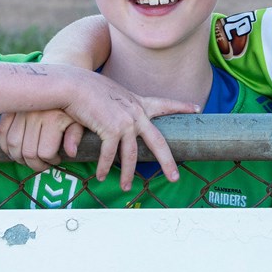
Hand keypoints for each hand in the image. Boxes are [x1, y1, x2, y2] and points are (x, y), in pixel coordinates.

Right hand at [0, 109, 83, 173]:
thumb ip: (76, 136)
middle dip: (35, 164)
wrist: (62, 83)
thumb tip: (71, 153)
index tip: (56, 160)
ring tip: (30, 159)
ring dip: (19, 157)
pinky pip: (2, 131)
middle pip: (27, 152)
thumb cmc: (74, 105)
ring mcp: (20, 110)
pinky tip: (15, 150)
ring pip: (12, 144)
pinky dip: (5, 145)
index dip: (51, 161)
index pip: (45, 153)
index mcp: (54, 118)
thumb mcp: (80, 119)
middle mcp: (35, 114)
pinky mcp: (10, 108)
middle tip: (43, 164)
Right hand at [1, 70, 198, 192]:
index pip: (165, 104)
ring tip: (126, 187)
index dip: (181, 106)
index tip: (197, 108)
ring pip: (130, 155)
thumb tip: (121, 123)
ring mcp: (126, 122)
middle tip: (175, 178)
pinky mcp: (112, 129)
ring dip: (127, 174)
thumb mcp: (112, 95)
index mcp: (139, 103)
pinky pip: (109, 154)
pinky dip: (103, 167)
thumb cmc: (88, 88)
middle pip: (158, 142)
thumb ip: (120, 109)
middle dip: (167, 162)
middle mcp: (137, 113)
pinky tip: (100, 176)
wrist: (74, 84)